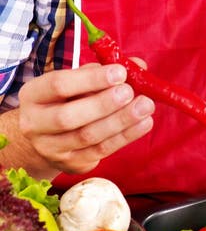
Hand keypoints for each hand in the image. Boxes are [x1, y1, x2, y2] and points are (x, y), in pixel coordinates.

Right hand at [17, 62, 153, 176]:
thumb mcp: (77, 81)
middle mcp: (34, 124)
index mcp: (33, 94)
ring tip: (145, 106)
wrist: (47, 138)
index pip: (59, 85)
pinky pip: (100, 151)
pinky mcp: (69, 164)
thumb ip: (103, 71)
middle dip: (103, 104)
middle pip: (68, 117)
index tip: (120, 72)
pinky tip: (143, 123)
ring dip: (120, 121)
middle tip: (130, 92)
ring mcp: (50, 148)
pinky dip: (125, 136)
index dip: (91, 79)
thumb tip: (138, 66)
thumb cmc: (67, 100)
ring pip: (87, 137)